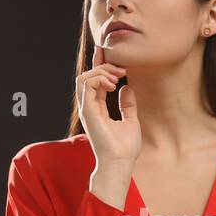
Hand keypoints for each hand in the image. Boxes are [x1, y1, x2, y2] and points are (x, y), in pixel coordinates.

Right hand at [76, 43, 140, 167]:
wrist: (120, 162)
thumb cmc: (125, 148)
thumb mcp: (130, 120)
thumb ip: (127, 104)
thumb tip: (127, 88)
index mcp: (96, 108)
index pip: (94, 81)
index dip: (100, 65)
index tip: (109, 53)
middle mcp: (89, 107)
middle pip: (86, 76)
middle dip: (102, 65)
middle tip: (122, 68)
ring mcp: (86, 109)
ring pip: (84, 77)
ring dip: (101, 72)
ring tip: (117, 77)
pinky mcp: (87, 110)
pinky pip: (87, 84)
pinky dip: (99, 79)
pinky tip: (113, 85)